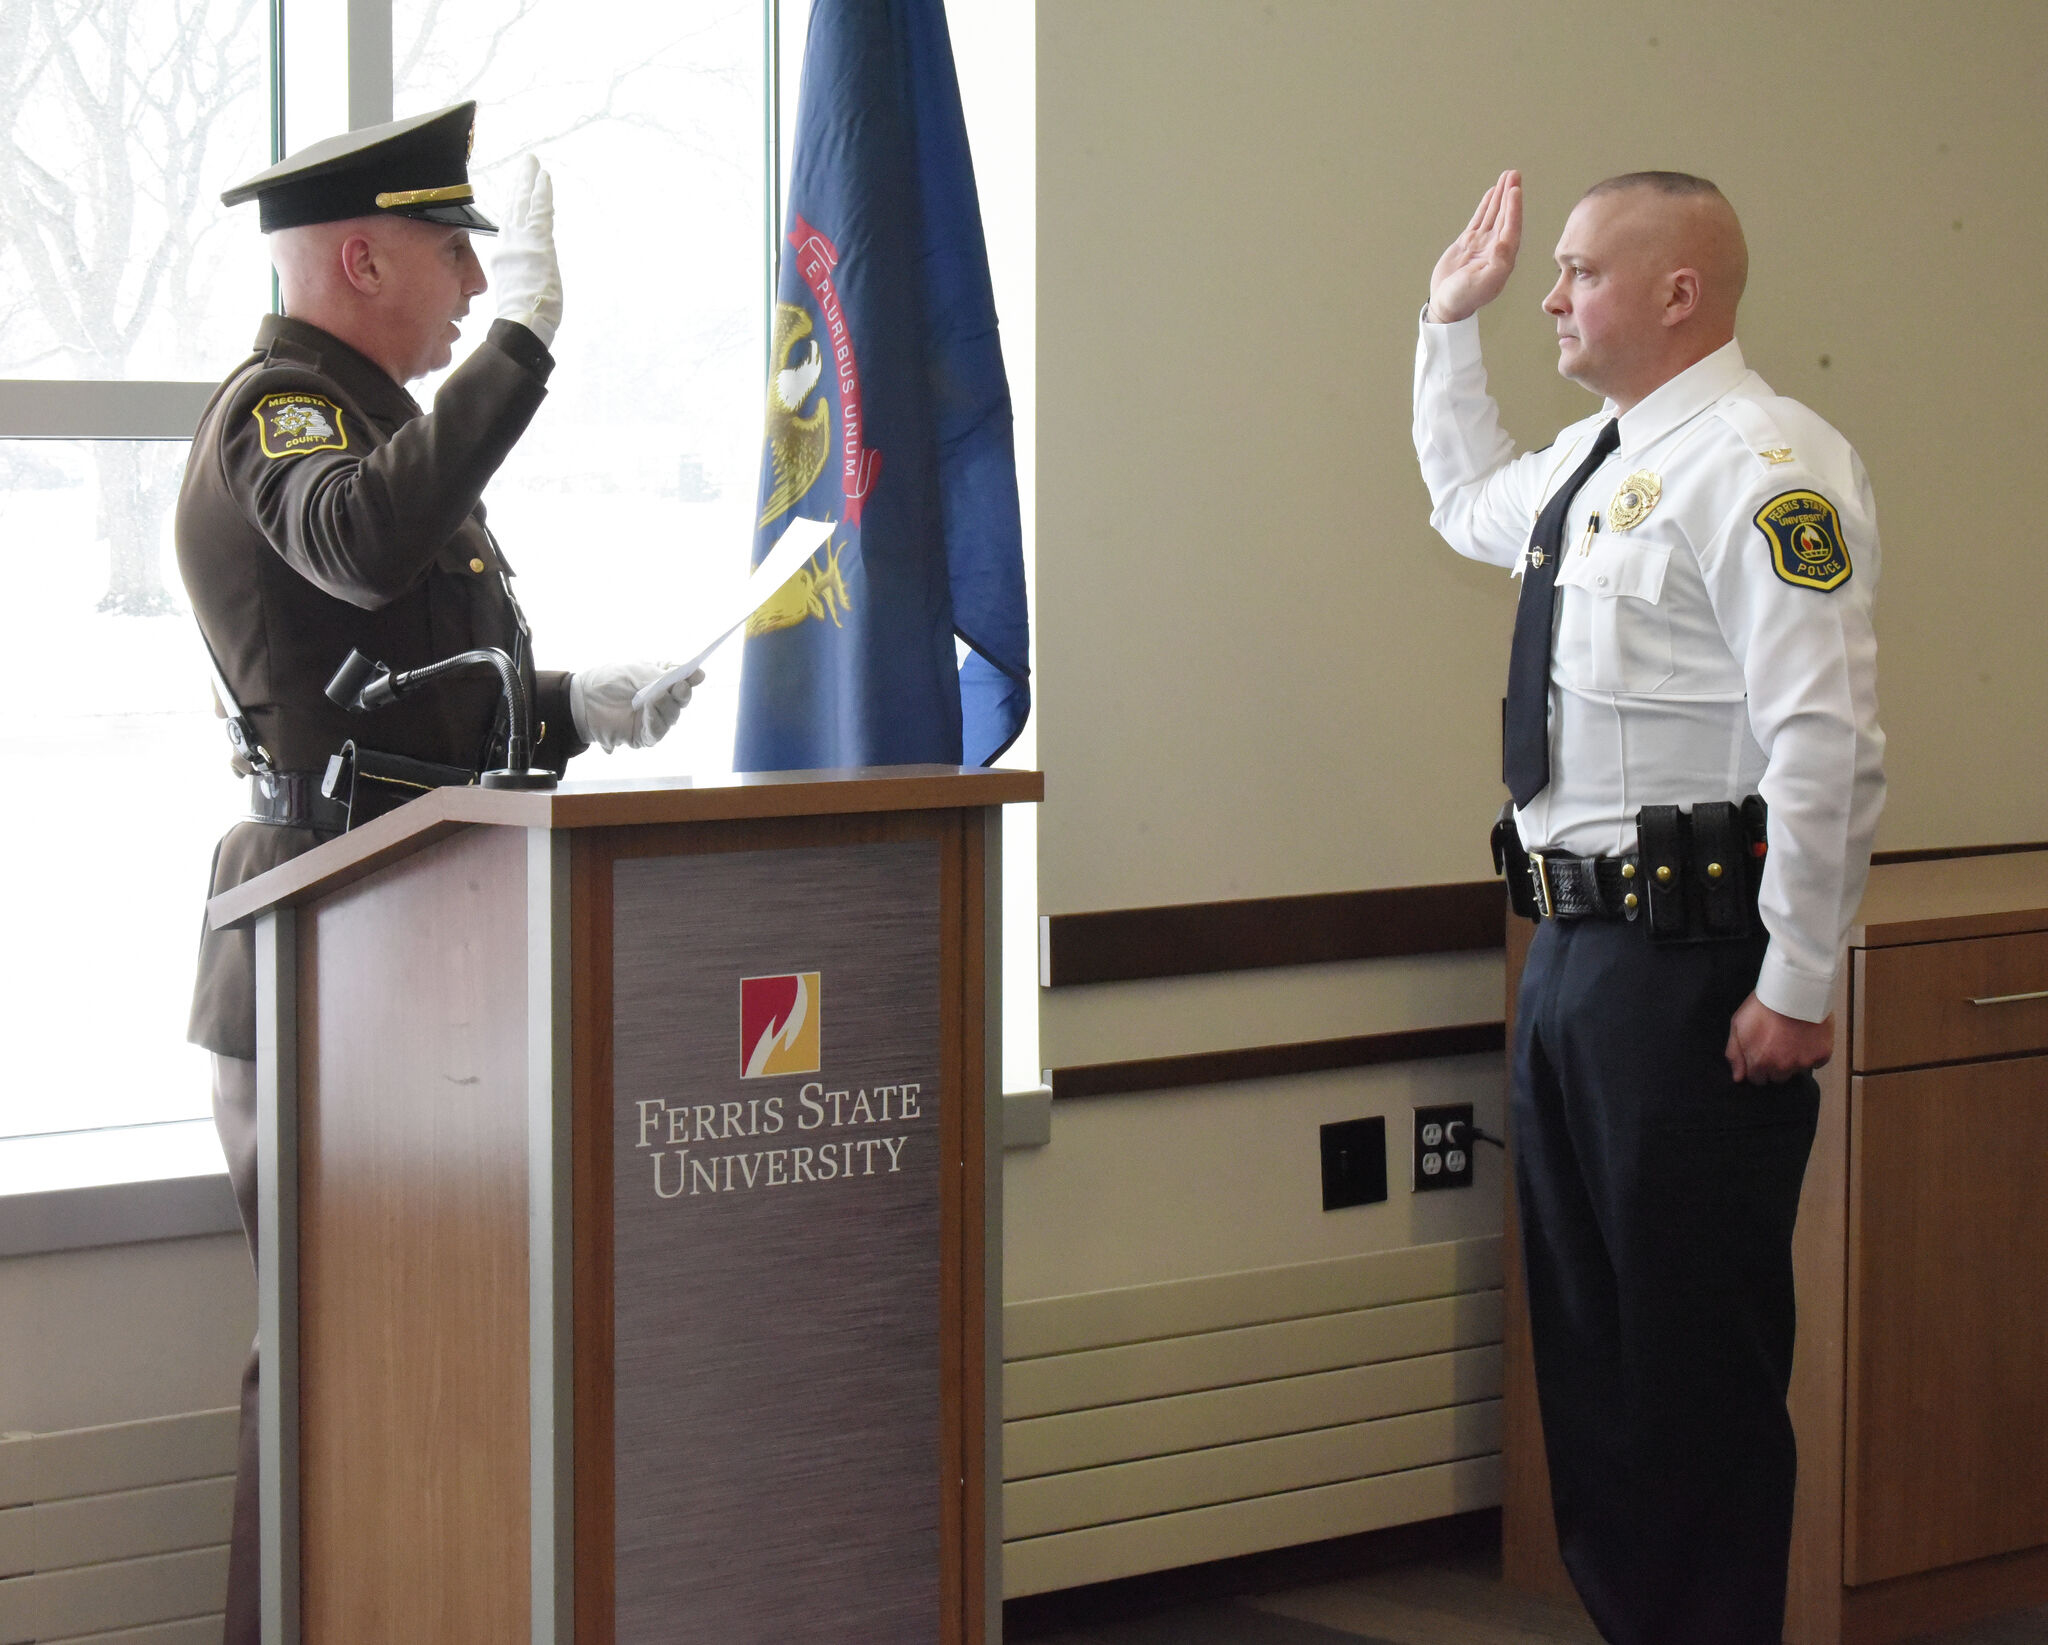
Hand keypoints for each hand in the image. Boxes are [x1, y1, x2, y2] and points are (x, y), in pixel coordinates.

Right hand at [492, 154, 561, 347]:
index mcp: (505, 254)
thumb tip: (521, 271)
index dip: (513, 202)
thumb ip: (518, 273)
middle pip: (514, 206)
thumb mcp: (516, 289)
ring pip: (524, 204)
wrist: (522, 322)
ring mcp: (522, 241)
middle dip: (520, 183)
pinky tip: (544, 178)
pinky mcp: (536, 243)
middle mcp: (510, 243)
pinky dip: (541, 194)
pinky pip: (539, 212)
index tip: (517, 186)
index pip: (510, 221)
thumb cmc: (523, 315)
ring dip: (530, 181)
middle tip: (526, 162)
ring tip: (534, 163)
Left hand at [570, 663, 704, 752]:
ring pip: (672, 717)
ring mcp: (652, 720)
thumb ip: (665, 676)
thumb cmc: (608, 681)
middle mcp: (659, 702)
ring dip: (668, 707)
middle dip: (682, 693)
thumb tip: (696, 675)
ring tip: (657, 697)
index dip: (691, 678)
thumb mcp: (638, 671)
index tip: (697, 673)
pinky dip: (656, 721)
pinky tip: (649, 711)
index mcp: (659, 682)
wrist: (582, 699)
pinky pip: (657, 732)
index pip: (682, 681)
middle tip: (680, 686)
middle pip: (681, 701)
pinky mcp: (642, 736)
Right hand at [1428, 169, 1522, 323]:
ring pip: (1494, 215)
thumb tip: (1504, 243)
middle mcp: (1495, 249)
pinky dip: (1486, 206)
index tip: (1514, 190)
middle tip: (1514, 174)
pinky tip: (1492, 193)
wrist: (1446, 306)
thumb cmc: (1463, 298)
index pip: (1511, 228)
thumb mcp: (1482, 283)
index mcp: (1503, 259)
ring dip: (1501, 196)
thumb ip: (1497, 263)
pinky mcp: (1468, 243)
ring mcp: (1482, 245)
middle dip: (1510, 195)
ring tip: (1507, 176)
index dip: (1513, 209)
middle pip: (1506, 216)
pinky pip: (1480, 220)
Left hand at [1724, 993, 1833, 1084]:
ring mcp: (1803, 1063)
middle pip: (1778, 1077)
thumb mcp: (1738, 1025)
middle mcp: (1782, 1068)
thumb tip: (1739, 1077)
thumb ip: (1735, 1054)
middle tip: (1778, 1044)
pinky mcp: (1822, 1055)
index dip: (1759, 1067)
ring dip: (1794, 1060)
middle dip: (1776, 1066)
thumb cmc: (1763, 1006)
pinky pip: (1817, 1062)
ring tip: (1792, 1038)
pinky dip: (1813, 1053)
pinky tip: (1807, 1037)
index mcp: (1759, 1063)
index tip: (1762, 1054)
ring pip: (1797, 1070)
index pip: (1758, 1079)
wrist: (1793, 991)